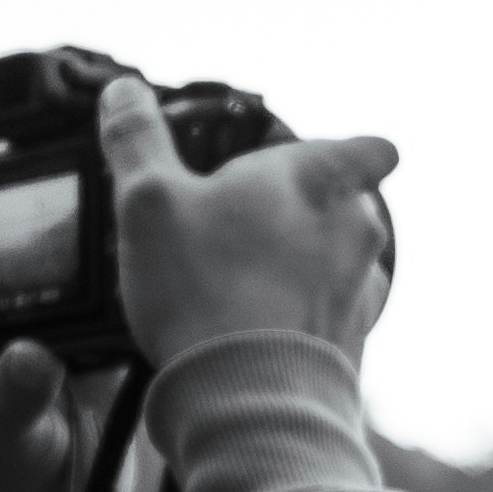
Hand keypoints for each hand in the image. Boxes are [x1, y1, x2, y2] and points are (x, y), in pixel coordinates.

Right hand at [103, 75, 400, 374]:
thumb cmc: (204, 289)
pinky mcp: (355, 345)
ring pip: (340, 262)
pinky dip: (301, 317)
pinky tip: (255, 332)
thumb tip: (123, 90)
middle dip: (304, 214)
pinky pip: (330, 316)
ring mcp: (362, 289)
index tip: (321, 165)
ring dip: (304, 269)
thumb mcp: (148, 203)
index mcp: (319, 177)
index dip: (353, 153)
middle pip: (346, 205)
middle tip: (244, 231)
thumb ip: (137, 139)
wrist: (250, 400)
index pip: (369, 148)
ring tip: (242, 288)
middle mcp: (357, 229)